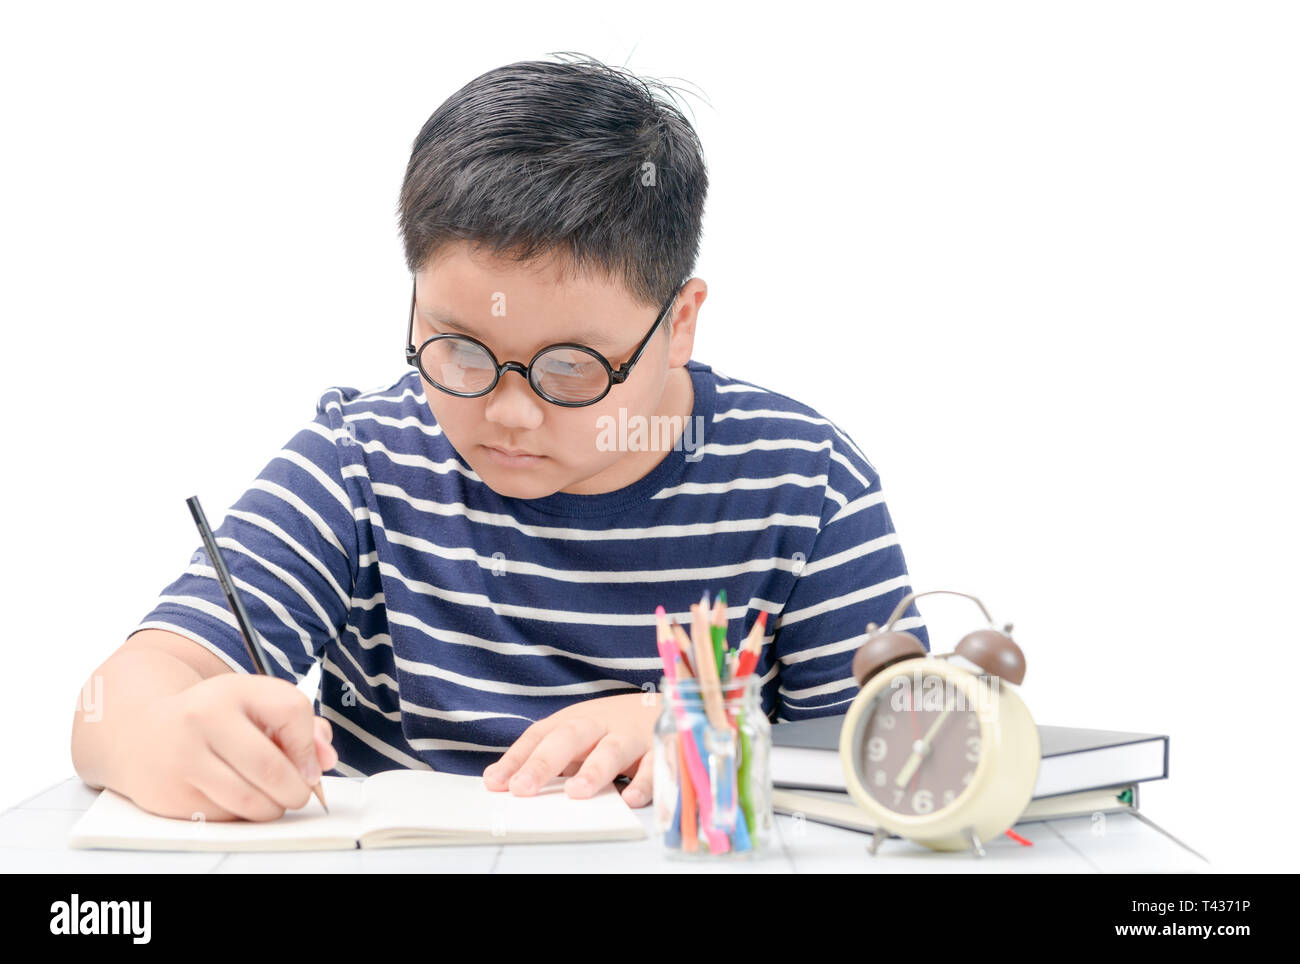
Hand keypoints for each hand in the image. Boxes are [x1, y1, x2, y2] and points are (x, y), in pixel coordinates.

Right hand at [119, 674, 338, 821]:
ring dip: (273, 808)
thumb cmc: (209, 718)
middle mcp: (203, 719)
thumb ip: (299, 725)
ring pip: (251, 801)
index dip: (310, 745)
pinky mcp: (171, 795)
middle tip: (300, 793)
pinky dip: (242, 815)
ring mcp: (184, 759)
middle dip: (298, 790)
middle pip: (273, 768)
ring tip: (272, 798)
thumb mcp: (252, 704)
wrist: (136, 730)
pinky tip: (235, 797)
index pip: (292, 711)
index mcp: (232, 689)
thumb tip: (325, 760)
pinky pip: (226, 817)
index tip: (311, 763)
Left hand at [482, 692, 659, 807]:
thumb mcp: (582, 737)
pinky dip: (645, 783)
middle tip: (523, 788)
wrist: (676, 704)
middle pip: (571, 737)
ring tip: (577, 792)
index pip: (540, 736)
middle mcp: (602, 724)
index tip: (495, 784)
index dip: (517, 758)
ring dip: (594, 770)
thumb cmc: (617, 728)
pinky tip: (630, 799)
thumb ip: (551, 758)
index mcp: (577, 720)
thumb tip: (506, 783)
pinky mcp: (663, 749)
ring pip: (612, 750)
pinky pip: (655, 766)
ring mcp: (633, 735)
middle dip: (545, 762)